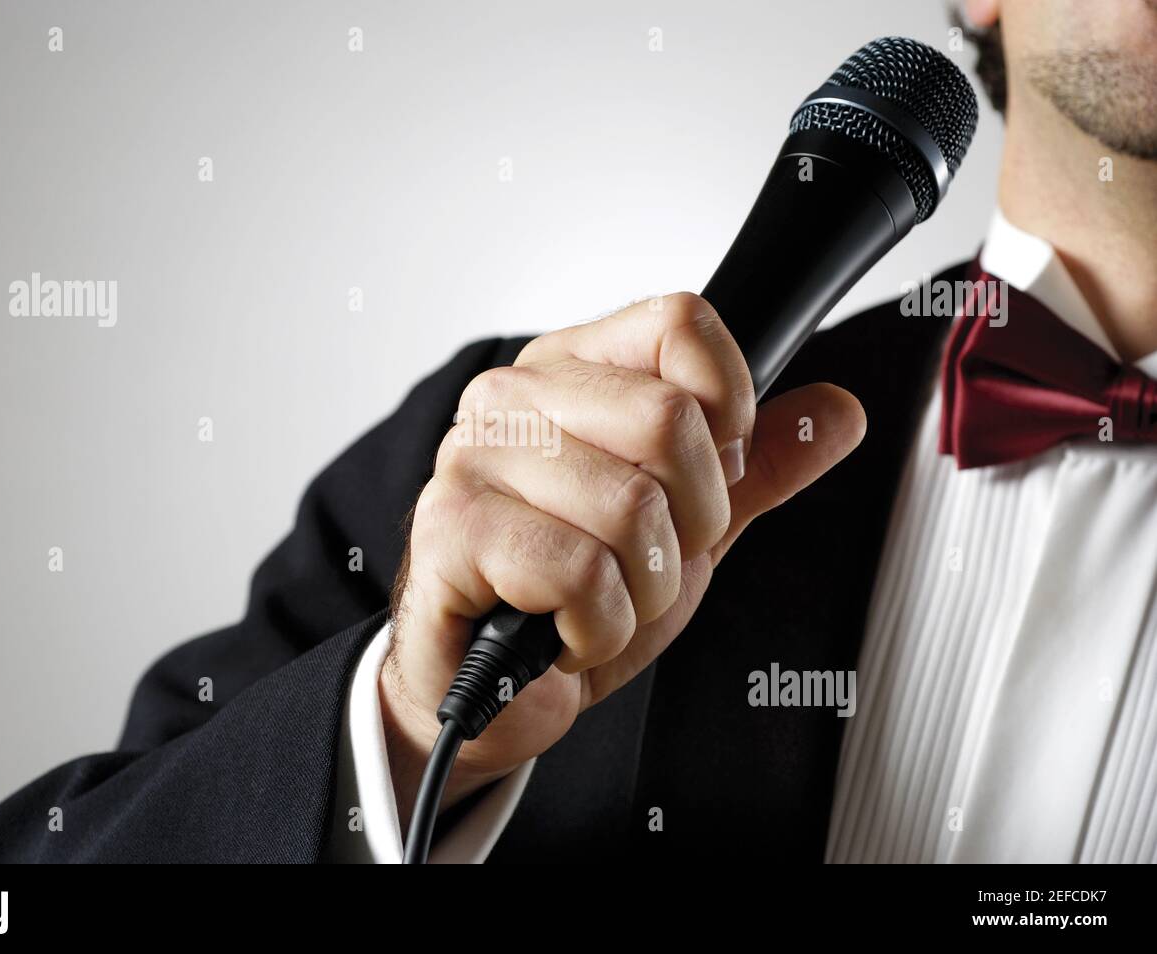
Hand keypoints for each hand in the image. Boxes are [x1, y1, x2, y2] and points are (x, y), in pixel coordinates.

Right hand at [381, 293, 864, 826]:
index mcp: (570, 370)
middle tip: (645, 560)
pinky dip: (599, 628)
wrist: (495, 688)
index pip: (680, 324)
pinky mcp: (452, 531)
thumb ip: (756, 466)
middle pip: (669, 420)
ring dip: (642, 591)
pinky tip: (565, 631)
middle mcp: (514, 399)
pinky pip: (582, 576)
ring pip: (631, 511)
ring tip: (598, 602)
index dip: (729, 411)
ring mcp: (474, 460)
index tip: (709, 477)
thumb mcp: (686, 524)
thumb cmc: (574, 595)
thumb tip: (840, 411)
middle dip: (690, 524)